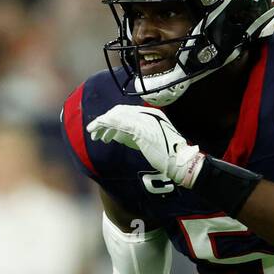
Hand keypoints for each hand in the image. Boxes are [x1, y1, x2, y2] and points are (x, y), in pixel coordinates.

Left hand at [87, 106, 203, 187]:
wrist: (180, 162)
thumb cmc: (167, 156)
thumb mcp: (149, 141)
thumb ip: (134, 135)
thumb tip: (116, 134)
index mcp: (151, 115)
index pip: (126, 112)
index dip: (112, 119)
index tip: (104, 130)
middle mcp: (147, 114)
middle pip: (119, 111)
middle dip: (104, 121)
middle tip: (94, 132)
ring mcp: (144, 120)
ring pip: (116, 116)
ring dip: (102, 124)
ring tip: (94, 135)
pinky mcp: (139, 129)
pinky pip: (118, 123)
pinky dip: (105, 125)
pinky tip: (98, 132)